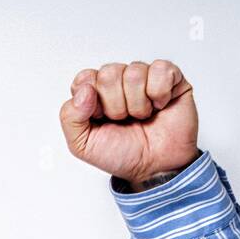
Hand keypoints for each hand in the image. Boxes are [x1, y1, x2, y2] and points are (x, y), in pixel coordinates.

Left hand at [59, 59, 199, 187]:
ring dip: (137, 104)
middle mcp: (118, 81)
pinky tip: (159, 106)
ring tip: (142, 116)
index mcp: (94, 94)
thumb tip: (84, 91)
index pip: (85, 78)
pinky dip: (159, 94)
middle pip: (109, 73)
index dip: (92, 101)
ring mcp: (144, 77)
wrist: (154, 168)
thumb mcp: (82, 144)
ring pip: (134, 73)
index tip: (100, 119)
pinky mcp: (169, 77)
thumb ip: (70, 117)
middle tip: (124, 120)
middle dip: (115, 106)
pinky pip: (161, 70)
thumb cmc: (121, 154)